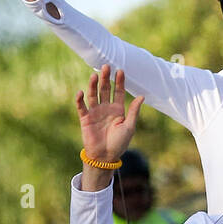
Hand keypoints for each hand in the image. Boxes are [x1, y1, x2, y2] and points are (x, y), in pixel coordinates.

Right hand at [76, 66, 143, 189]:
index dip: (119, 81)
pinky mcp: (85, 118)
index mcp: (118, 109)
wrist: (105, 157)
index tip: (120, 70)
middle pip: (105, 89)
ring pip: (93, 95)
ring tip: (94, 76)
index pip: (118, 91)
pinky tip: (81, 92)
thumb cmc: (119, 143)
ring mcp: (95, 112)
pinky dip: (80, 99)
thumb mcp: (129, 126)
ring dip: (93, 85)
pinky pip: (82, 107)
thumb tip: (142, 96)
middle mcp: (106, 108)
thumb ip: (134, 111)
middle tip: (106, 66)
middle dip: (105, 78)